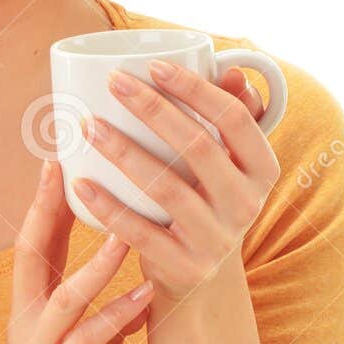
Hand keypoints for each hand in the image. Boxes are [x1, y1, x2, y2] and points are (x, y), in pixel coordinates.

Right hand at [0, 158, 152, 343]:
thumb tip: (136, 295)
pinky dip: (115, 317)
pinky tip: (144, 298)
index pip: (33, 248)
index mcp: (30, 315)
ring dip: (94, 262)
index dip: (44, 204)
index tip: (58, 159)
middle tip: (67, 165)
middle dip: (48, 211)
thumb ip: (102, 325)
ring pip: (62, 297)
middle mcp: (25, 326)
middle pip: (30, 256)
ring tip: (124, 230)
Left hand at [72, 63, 280, 303]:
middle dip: (152, 109)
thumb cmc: (206, 202)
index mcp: (262, 170)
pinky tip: (80, 182)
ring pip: (166, 188)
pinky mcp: (185, 268)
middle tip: (113, 82)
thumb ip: (230, 118)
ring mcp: (217, 239)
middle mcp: (247, 204)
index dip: (196, 89)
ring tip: (89, 125)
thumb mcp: (228, 165)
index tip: (154, 65)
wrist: (201, 278)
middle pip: (199, 147)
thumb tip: (231, 68)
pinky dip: (108, 206)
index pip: (235, 119)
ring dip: (123, 152)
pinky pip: (140, 233)